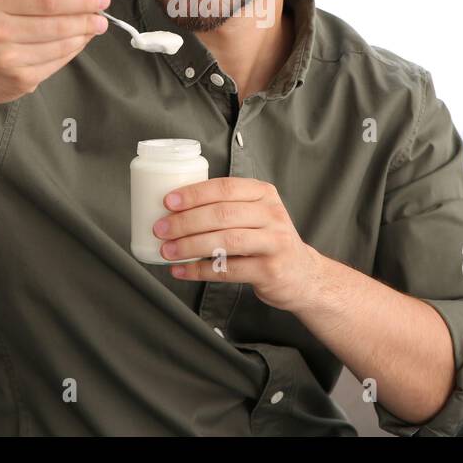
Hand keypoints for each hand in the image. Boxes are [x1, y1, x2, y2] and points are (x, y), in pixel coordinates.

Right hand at [0, 0, 109, 106]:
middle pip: (59, 23)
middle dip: (88, 20)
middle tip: (102, 18)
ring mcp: (8, 58)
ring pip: (62, 45)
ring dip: (83, 36)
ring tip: (92, 29)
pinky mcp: (19, 80)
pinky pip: (57, 63)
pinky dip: (71, 52)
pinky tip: (74, 44)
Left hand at [155, 176, 323, 312]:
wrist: (302, 274)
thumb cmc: (267, 240)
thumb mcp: (257, 213)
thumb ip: (227, 206)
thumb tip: (175, 208)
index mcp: (264, 193)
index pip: (225, 187)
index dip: (194, 194)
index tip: (168, 201)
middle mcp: (272, 214)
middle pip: (222, 214)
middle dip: (185, 222)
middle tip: (160, 229)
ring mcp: (274, 242)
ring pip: (225, 241)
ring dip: (190, 246)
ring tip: (167, 251)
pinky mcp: (270, 270)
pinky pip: (228, 270)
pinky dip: (200, 271)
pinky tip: (181, 271)